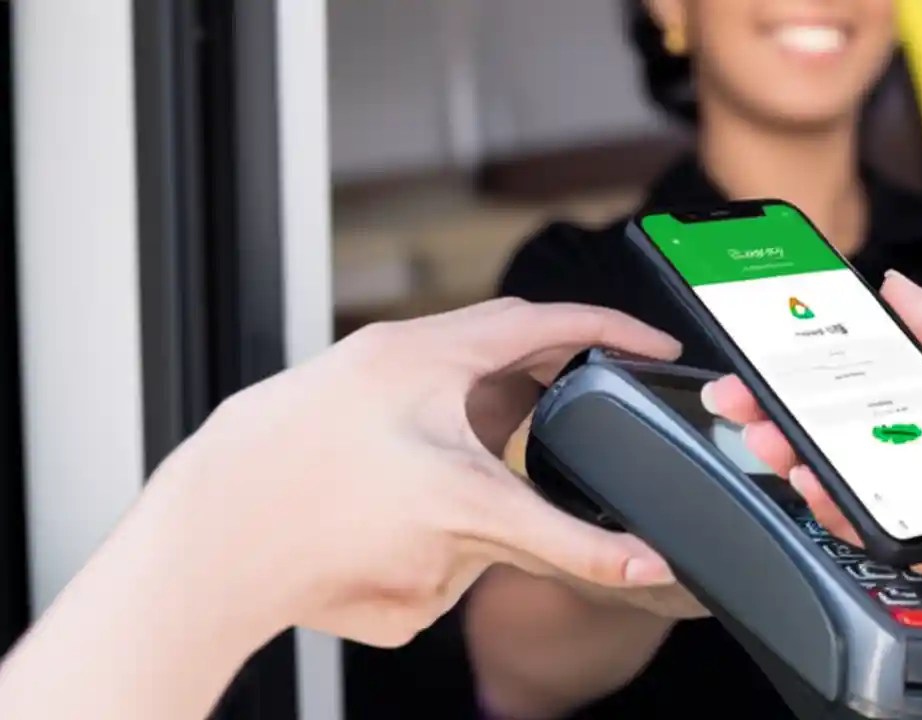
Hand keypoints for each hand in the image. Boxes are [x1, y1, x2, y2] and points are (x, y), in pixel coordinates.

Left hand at [148, 298, 686, 647]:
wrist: (203, 548)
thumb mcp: (452, 554)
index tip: (657, 347)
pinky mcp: (330, 390)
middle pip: (506, 332)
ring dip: (503, 389)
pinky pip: (416, 376)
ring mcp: (359, 366)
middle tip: (601, 393)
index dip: (618, 337)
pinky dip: (454, 406)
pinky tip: (456, 456)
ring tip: (526, 439)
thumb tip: (625, 561)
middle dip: (560, 363)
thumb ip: (551, 550)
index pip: (550, 329)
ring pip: (459, 354)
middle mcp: (394, 355)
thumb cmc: (310, 546)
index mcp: (431, 367)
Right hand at [702, 271, 921, 641]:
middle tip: (740, 392)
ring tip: (767, 431)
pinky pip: (864, 526)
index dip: (812, 354)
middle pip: (837, 421)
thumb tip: (894, 285)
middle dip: (780, 404)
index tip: (767, 337)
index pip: (864, 367)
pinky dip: (830, 505)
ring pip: (840, 472)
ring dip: (793, 450)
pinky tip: (813, 478)